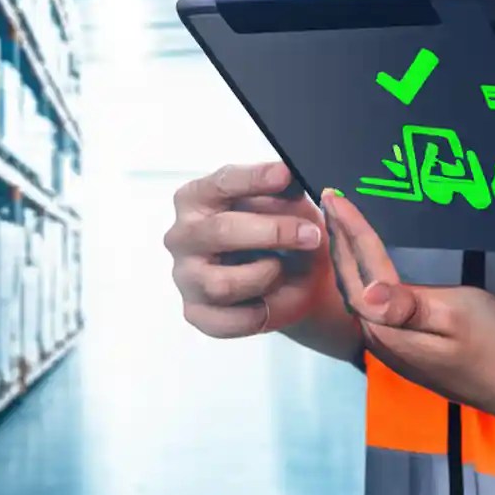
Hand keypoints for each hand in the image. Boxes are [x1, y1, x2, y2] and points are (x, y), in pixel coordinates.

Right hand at [164, 163, 333, 337]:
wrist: (295, 279)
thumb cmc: (282, 234)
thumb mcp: (288, 206)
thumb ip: (284, 193)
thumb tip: (290, 182)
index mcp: (197, 198)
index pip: (221, 183)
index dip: (254, 178)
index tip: (285, 175)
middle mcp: (183, 236)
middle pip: (221, 231)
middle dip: (273, 232)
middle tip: (310, 234)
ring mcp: (186, 277)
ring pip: (224, 283)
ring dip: (266, 275)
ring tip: (282, 269)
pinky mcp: (196, 313)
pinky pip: (231, 320)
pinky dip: (261, 312)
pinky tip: (270, 298)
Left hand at [320, 189, 494, 417]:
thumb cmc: (492, 344)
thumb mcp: (455, 315)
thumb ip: (409, 305)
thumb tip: (370, 294)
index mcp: (388, 326)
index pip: (362, 267)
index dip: (349, 229)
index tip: (335, 199)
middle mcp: (379, 337)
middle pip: (350, 279)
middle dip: (338, 238)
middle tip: (328, 201)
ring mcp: (387, 343)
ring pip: (356, 290)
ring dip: (345, 255)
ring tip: (338, 225)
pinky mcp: (399, 343)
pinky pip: (369, 301)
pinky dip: (360, 273)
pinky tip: (361, 263)